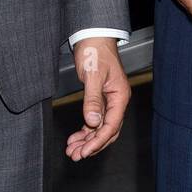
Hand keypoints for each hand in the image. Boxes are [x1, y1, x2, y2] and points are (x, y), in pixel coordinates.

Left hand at [65, 38, 130, 161]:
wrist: (93, 37)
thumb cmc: (95, 51)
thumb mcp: (92, 76)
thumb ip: (92, 100)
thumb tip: (93, 122)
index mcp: (119, 96)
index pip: (111, 126)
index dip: (97, 141)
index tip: (84, 151)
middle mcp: (116, 101)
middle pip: (107, 131)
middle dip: (91, 145)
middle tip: (76, 155)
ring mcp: (108, 100)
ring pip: (99, 128)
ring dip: (86, 140)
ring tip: (72, 150)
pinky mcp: (99, 98)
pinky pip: (94, 120)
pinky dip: (85, 130)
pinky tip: (75, 138)